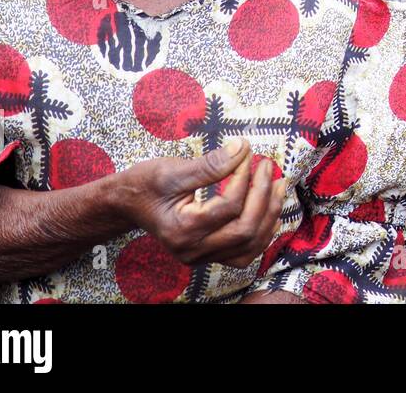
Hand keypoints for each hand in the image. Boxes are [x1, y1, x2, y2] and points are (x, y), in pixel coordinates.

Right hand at [116, 139, 285, 268]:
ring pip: (250, 245)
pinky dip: (262, 230)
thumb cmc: (144, 185)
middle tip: (267, 167)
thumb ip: (209, 164)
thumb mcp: (171, 170)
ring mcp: (201, 257)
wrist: (127, 204)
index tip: (247, 153)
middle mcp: (192, 251)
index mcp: (181, 230)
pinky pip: (245, 251)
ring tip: (278, 185)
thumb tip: (243, 148)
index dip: (244, 177)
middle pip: (245, 230)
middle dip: (263, 196)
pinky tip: (269, 207)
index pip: (229, 206)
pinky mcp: (209, 254)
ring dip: (269, 215)